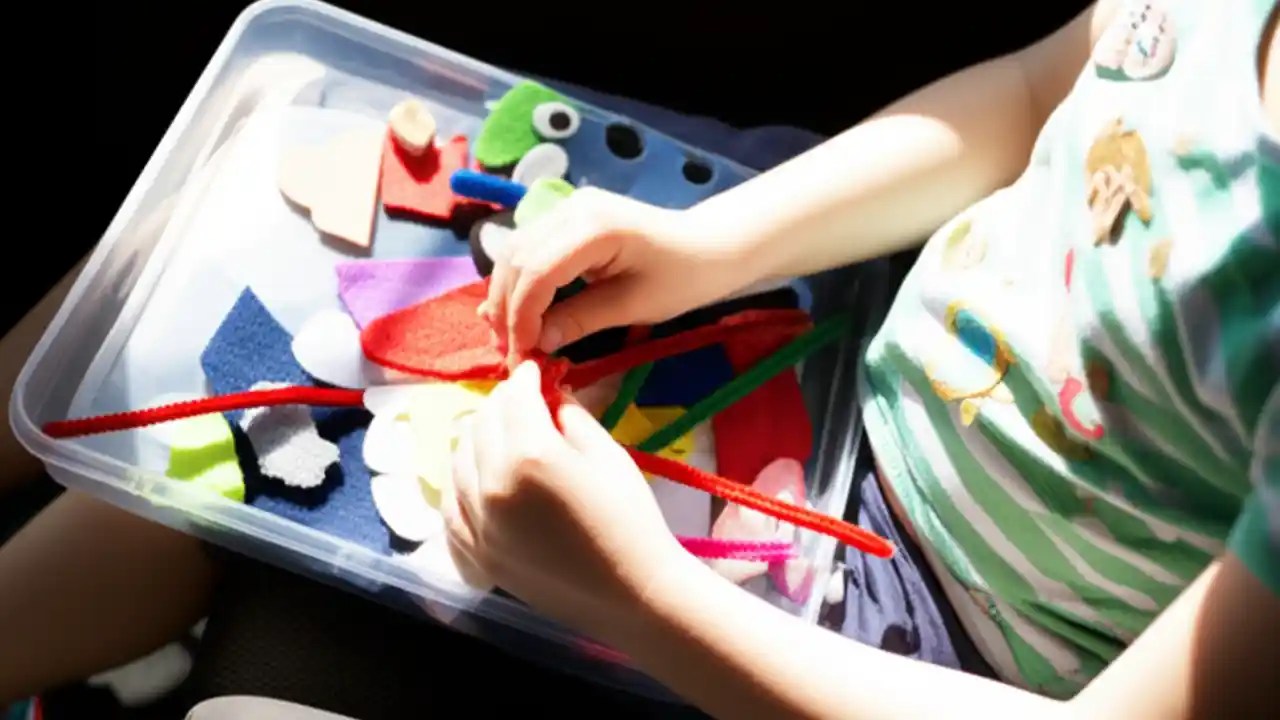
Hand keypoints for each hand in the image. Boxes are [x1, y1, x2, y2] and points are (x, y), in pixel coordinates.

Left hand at [443, 360, 684, 626]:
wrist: (632, 595)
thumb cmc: (631, 521)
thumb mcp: (609, 456)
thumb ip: (571, 418)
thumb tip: (550, 396)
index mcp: (529, 455)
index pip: (513, 398)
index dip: (525, 377)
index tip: (534, 370)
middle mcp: (491, 485)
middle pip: (481, 424)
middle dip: (501, 404)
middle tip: (522, 402)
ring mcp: (477, 523)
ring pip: (457, 461)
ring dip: (477, 440)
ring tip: (501, 437)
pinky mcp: (476, 554)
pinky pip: (450, 508)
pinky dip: (459, 484)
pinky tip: (476, 479)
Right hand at [481, 187, 760, 361]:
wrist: (709, 244)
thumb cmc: (683, 277)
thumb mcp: (633, 306)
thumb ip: (581, 320)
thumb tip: (537, 343)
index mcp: (594, 227)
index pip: (537, 272)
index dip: (522, 317)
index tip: (522, 356)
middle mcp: (572, 208)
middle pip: (516, 258)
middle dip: (506, 308)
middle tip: (510, 352)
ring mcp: (567, 207)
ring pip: (513, 251)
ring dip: (505, 295)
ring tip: (509, 337)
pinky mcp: (567, 216)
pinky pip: (528, 247)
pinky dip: (518, 281)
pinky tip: (515, 312)